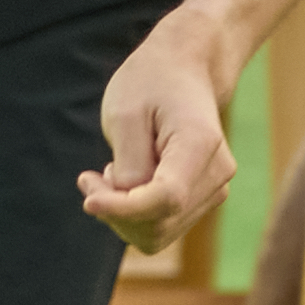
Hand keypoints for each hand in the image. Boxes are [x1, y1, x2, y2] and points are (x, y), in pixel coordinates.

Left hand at [79, 10, 238, 257]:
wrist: (184, 71)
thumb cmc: (151, 84)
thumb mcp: (126, 113)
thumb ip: (129, 163)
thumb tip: (129, 205)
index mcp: (200, 144)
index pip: (166, 197)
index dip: (123, 209)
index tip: (87, 201)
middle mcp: (217, 173)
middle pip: (159, 222)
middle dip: (115, 210)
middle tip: (90, 178)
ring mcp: (215, 189)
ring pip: (158, 233)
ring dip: (123, 215)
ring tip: (113, 172)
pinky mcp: (203, 199)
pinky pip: (161, 228)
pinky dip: (134, 216)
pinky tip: (127, 183)